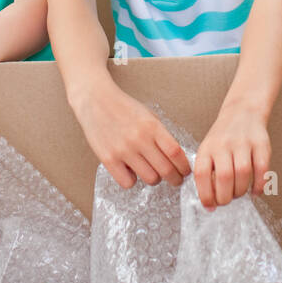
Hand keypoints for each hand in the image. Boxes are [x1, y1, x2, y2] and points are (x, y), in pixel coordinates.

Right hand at [73, 80, 190, 189]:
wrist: (96, 100)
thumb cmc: (124, 108)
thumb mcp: (149, 115)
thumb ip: (161, 135)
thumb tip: (176, 158)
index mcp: (152, 126)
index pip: (176, 153)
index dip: (184, 166)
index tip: (185, 171)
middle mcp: (139, 139)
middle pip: (166, 170)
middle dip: (175, 178)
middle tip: (175, 179)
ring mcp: (123, 150)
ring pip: (150, 178)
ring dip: (155, 178)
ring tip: (152, 172)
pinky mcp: (108, 159)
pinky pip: (128, 183)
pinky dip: (133, 180)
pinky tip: (131, 170)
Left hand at [194, 102, 271, 209]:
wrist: (242, 111)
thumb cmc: (223, 137)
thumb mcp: (208, 149)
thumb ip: (207, 172)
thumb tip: (209, 203)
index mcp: (207, 147)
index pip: (201, 174)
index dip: (205, 194)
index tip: (209, 206)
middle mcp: (224, 144)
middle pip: (224, 177)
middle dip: (225, 197)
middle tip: (226, 201)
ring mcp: (243, 143)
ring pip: (243, 173)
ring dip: (240, 191)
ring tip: (238, 193)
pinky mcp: (261, 144)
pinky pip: (262, 169)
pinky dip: (259, 185)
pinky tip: (254, 191)